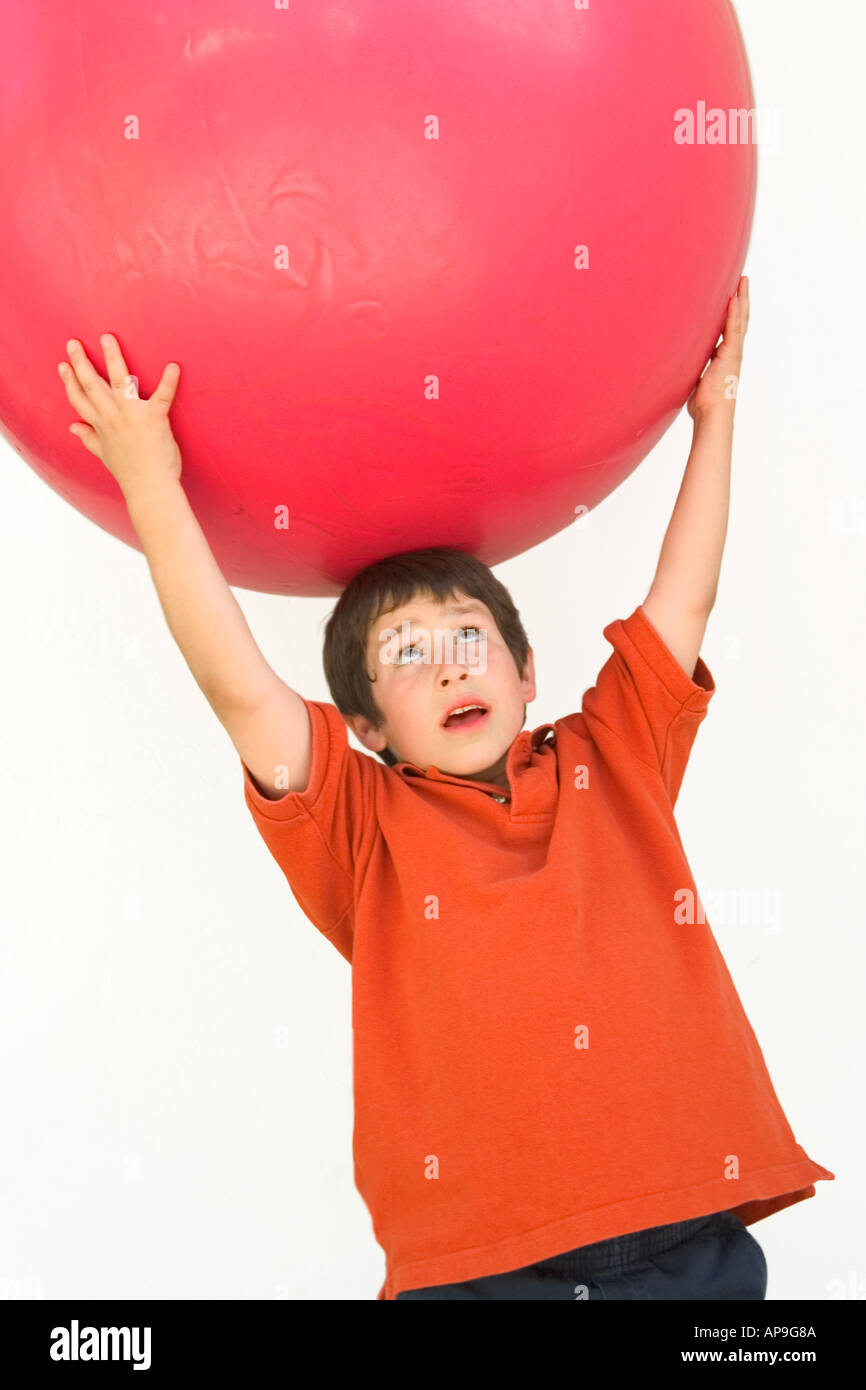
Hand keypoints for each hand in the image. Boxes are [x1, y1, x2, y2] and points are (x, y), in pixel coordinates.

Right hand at [58, 334, 181, 503]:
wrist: (150, 490)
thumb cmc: (131, 473)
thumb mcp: (104, 455)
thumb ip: (88, 438)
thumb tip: (71, 428)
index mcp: (100, 425)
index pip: (79, 400)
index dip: (69, 382)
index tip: (62, 365)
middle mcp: (111, 417)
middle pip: (91, 385)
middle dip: (81, 362)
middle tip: (73, 342)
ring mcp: (131, 417)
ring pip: (118, 381)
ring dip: (113, 358)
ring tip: (107, 338)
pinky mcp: (154, 419)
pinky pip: (162, 396)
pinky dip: (169, 381)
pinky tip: (173, 366)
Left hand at [687, 275, 749, 419]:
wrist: (711, 413)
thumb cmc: (703, 402)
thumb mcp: (695, 377)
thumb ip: (692, 366)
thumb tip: (678, 362)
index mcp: (724, 356)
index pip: (730, 328)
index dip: (732, 312)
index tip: (732, 296)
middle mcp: (732, 351)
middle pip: (739, 320)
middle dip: (741, 299)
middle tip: (743, 281)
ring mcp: (733, 352)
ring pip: (740, 320)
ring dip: (742, 300)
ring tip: (743, 281)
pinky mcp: (731, 354)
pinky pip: (734, 329)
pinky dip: (734, 314)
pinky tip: (735, 299)